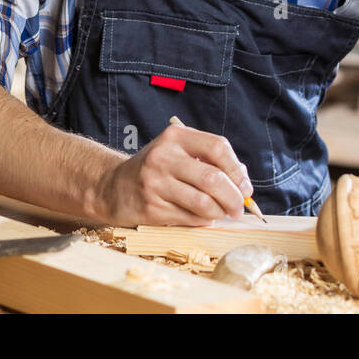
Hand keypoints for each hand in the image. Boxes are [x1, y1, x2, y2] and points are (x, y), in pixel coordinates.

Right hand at [93, 122, 252, 225]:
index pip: (218, 147)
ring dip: (219, 212)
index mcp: (175, 137)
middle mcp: (163, 157)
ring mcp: (155, 183)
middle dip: (234, 198)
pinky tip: (200, 216)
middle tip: (239, 207)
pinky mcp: (151, 208)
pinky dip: (202, 220)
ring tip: (221, 213)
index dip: (237, 169)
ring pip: (204, 203)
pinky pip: (190, 218)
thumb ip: (209, 160)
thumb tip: (243, 181)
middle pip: (214, 179)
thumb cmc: (155, 170)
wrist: (113, 186)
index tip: (245, 186)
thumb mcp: (177, 152)